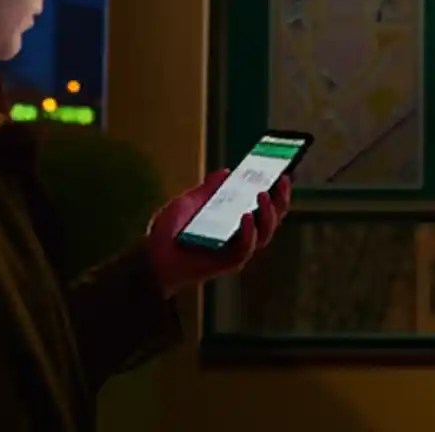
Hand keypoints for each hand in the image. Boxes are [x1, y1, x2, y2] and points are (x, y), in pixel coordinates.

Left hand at [146, 168, 291, 299]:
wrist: (150, 256)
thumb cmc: (169, 232)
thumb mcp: (188, 202)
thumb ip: (208, 189)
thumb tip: (225, 171)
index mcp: (235, 220)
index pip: (264, 205)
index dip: (277, 191)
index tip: (283, 173)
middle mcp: (241, 235)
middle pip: (272, 219)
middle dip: (281, 199)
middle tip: (282, 181)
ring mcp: (237, 250)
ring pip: (265, 234)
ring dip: (269, 214)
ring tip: (263, 196)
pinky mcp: (229, 263)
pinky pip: (246, 248)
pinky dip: (250, 232)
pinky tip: (247, 217)